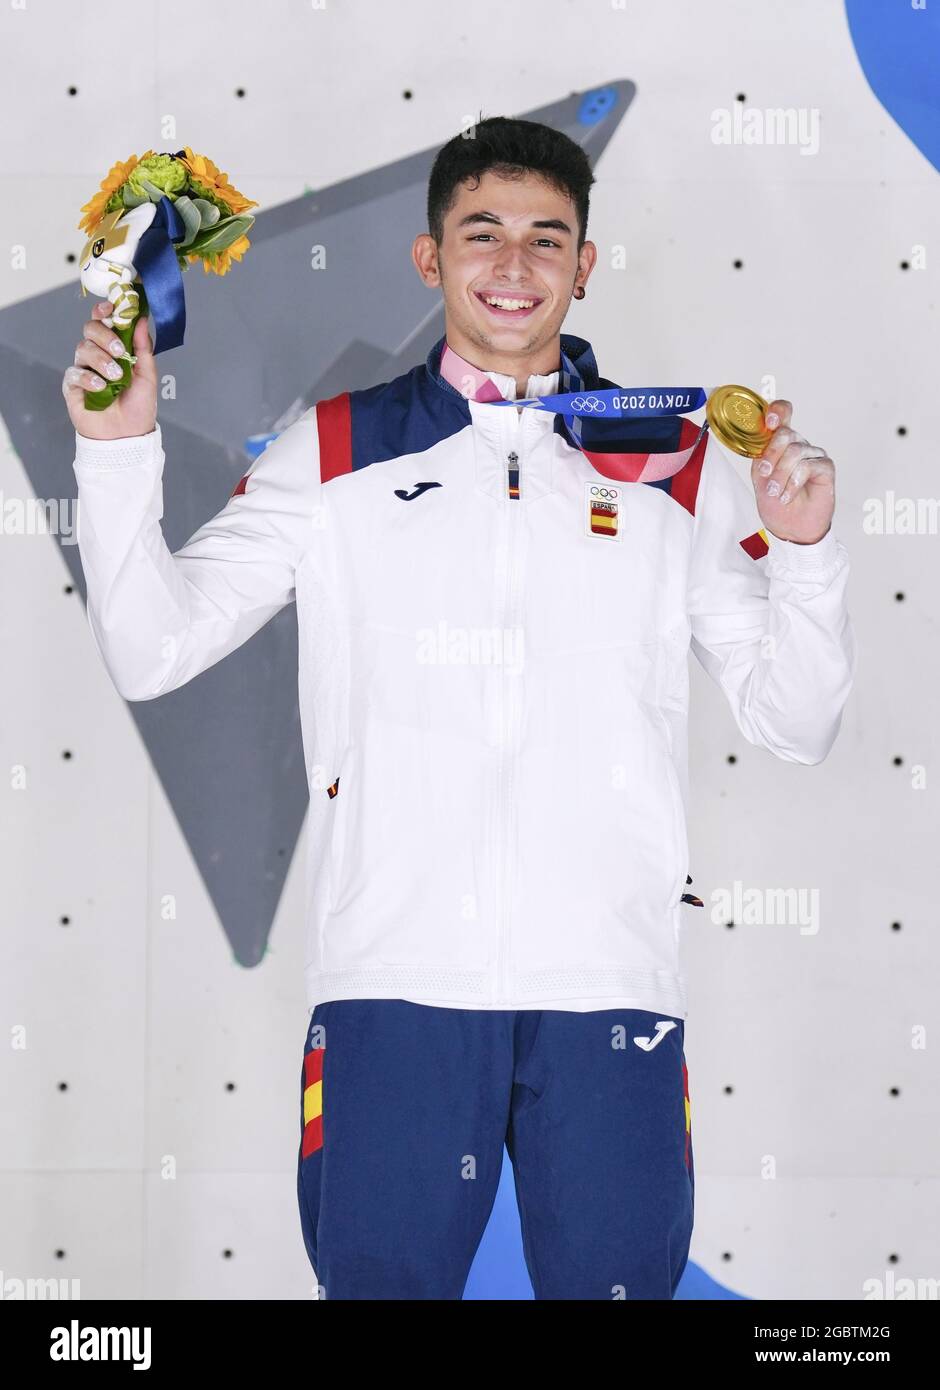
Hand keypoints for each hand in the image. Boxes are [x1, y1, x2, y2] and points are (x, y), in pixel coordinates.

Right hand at [62, 299, 156, 440]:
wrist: (127, 437)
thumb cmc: (138, 407)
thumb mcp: (147, 376)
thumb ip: (143, 348)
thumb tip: (141, 319)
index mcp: (114, 349)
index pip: (103, 321)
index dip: (104, 311)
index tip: (111, 308)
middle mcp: (96, 355)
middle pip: (90, 329)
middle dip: (104, 336)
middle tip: (119, 352)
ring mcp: (83, 369)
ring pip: (83, 348)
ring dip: (101, 360)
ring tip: (115, 378)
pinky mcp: (72, 387)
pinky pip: (74, 373)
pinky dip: (88, 377)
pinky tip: (100, 387)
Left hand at [751, 400, 834, 544]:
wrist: (789, 527)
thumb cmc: (776, 502)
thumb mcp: (760, 476)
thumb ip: (761, 455)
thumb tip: (761, 438)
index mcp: (780, 443)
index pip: (783, 414)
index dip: (778, 411)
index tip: (770, 420)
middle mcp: (798, 445)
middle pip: (787, 433)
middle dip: (772, 454)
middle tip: (765, 474)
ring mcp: (813, 455)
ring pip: (796, 452)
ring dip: (781, 474)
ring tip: (776, 492)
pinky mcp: (825, 468)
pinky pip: (808, 466)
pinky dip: (793, 483)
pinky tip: (787, 495)